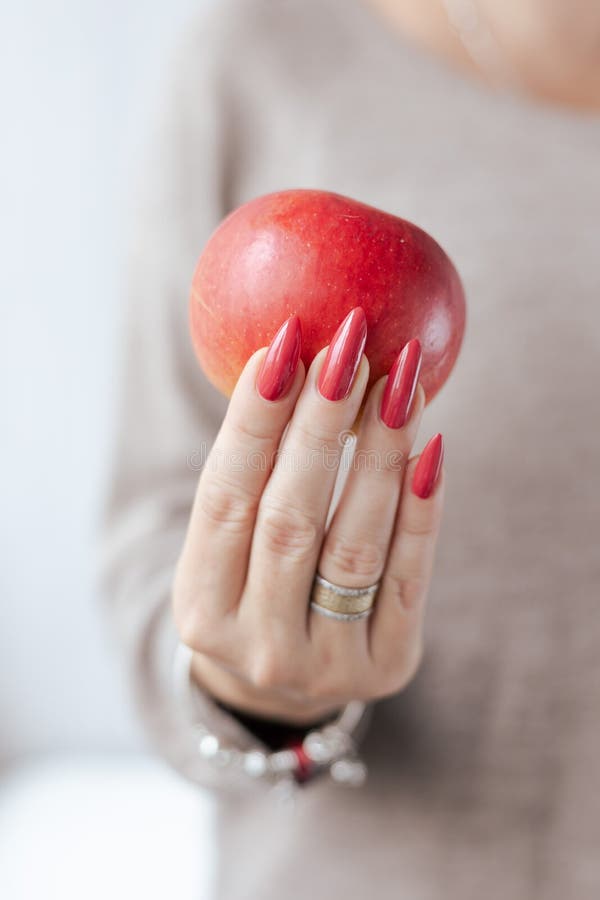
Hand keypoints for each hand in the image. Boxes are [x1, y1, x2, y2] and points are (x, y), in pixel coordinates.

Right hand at [173, 307, 444, 724]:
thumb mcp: (226, 548)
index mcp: (201, 606)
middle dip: (320, 427)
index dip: (252, 422)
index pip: (222, 500)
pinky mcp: (386, 665)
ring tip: (400, 383)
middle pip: (288, 521)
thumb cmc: (255, 587)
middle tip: (348, 348)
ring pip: (354, 545)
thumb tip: (291, 353)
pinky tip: (432, 451)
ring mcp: (324, 663)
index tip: (281, 346)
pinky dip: (420, 511)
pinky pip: (407, 577)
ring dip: (380, 456)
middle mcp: (257, 643)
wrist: (287, 687)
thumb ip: (248, 475)